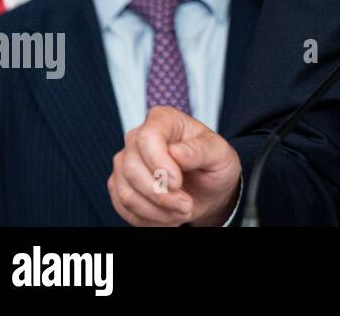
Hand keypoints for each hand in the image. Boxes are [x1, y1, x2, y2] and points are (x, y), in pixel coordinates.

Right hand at [108, 105, 241, 226]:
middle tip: (186, 206)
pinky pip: (124, 207)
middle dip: (160, 194)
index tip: (178, 183)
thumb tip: (175, 152)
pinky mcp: (119, 185)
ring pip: (126, 192)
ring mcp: (125, 162)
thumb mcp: (220, 154)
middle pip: (132, 168)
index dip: (159, 164)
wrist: (208, 189)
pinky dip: (148, 218)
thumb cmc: (214, 164)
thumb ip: (200, 150)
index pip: (148, 137)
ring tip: (182, 212)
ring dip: (156, 210)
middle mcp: (137, 138)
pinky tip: (169, 216)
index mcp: (164, 120)